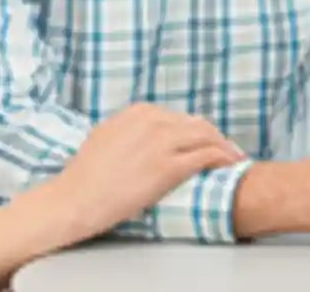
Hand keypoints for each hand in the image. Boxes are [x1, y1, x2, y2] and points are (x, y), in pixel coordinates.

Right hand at [49, 103, 244, 239]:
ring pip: (207, 137)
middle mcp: (152, 121)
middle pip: (198, 125)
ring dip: (225, 148)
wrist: (74, 198)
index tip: (208, 142)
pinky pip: (206, 157)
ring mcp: (161, 142)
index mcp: (138, 112)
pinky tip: (230, 167)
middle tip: (229, 152)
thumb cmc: (86, 175)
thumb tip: (149, 134)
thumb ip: (132, 130)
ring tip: (235, 160)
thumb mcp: (108, 135)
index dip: (198, 132)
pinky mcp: (167, 167)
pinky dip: (222, 160)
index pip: (180, 118)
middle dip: (217, 138)